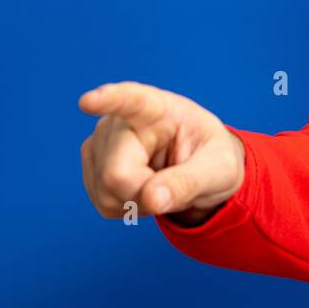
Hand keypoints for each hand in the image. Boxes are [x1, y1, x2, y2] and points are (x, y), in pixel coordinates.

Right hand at [78, 81, 244, 219]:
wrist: (202, 167)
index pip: (130, 100)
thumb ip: (188, 182)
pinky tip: (145, 189)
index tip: (88, 102)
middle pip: (115, 174)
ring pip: (106, 192)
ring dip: (139, 203)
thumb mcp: (220, 169)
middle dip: (145, 195)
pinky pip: (104, 203)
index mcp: (159, 108)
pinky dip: (129, 207)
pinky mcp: (92, 162)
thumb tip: (151, 199)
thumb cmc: (212, 158)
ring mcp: (101, 140)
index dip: (108, 101)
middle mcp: (121, 120)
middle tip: (173, 188)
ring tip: (162, 184)